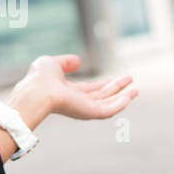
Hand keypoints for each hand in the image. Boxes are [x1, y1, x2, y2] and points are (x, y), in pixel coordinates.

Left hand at [11, 53, 137, 122]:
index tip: (115, 78)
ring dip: (123, 97)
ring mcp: (84, 108)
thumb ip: (65, 62)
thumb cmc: (40, 78)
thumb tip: (78, 61)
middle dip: (116, 88)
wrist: (37, 91)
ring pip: (108, 104)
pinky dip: (121, 103)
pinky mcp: (90, 113)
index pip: (90, 89)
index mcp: (68, 92)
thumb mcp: (52, 63)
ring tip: (136, 90)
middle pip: (101, 96)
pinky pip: (110, 109)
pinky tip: (130, 95)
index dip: (103, 83)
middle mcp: (77, 102)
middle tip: (130, 80)